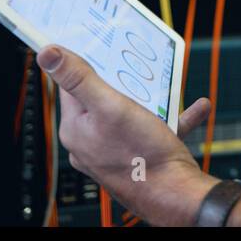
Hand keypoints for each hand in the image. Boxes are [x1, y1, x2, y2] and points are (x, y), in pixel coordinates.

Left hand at [37, 44, 218, 225]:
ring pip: (128, 112)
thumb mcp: (111, 106)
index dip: (85, 62)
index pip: (71, 85)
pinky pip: (153, 129)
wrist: (175, 195)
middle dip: (122, 79)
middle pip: (101, 97)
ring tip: (164, 85)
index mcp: (76, 129)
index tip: (98, 44)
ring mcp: (113, 151)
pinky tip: (193, 108)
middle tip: (136, 63)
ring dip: (150, 97)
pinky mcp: (137, 157)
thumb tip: (47, 54)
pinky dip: (171, 117)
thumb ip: (78, 78)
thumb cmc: (141, 156)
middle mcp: (89, 142)